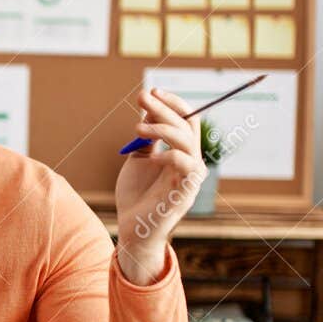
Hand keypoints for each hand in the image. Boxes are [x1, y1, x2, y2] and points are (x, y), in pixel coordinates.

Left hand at [113, 86, 204, 284]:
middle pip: (188, 125)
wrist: (131, 229)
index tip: (150, 92)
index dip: (172, 103)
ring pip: (188, 142)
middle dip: (164, 108)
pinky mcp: (185, 193)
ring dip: (162, 129)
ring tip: (137, 129)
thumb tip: (148, 108)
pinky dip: (172, 156)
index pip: (187, 119)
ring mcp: (190, 178)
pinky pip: (187, 167)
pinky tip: (154, 157)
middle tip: (142, 97)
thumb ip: (147, 137)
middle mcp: (191, 162)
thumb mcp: (138, 159)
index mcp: (182, 152)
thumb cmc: (136, 195)